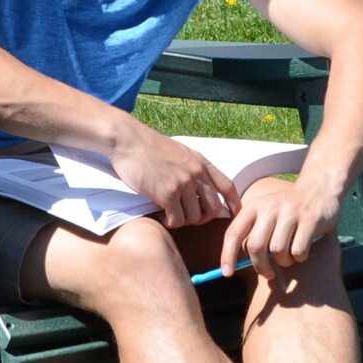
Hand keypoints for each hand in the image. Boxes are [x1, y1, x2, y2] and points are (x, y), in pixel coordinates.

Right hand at [107, 125, 236, 229]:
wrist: (128, 139)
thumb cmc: (149, 146)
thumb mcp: (180, 152)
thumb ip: (192, 167)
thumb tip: (199, 187)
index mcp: (201, 162)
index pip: (227, 187)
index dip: (234, 204)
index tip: (234, 215)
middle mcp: (196, 173)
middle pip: (213, 208)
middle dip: (202, 218)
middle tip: (185, 217)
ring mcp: (182, 183)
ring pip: (194, 218)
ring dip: (182, 221)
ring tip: (168, 214)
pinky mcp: (166, 193)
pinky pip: (176, 220)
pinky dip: (169, 222)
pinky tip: (159, 215)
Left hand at [219, 173, 342, 272]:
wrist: (319, 188)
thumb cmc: (288, 209)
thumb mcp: (266, 213)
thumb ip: (253, 233)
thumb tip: (239, 263)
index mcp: (254, 206)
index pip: (233, 233)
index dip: (227, 255)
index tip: (227, 273)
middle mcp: (270, 207)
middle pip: (255, 246)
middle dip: (260, 266)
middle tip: (268, 274)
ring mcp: (290, 212)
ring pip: (278, 251)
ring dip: (283, 262)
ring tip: (289, 257)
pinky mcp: (310, 220)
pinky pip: (298, 251)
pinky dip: (299, 258)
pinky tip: (302, 251)